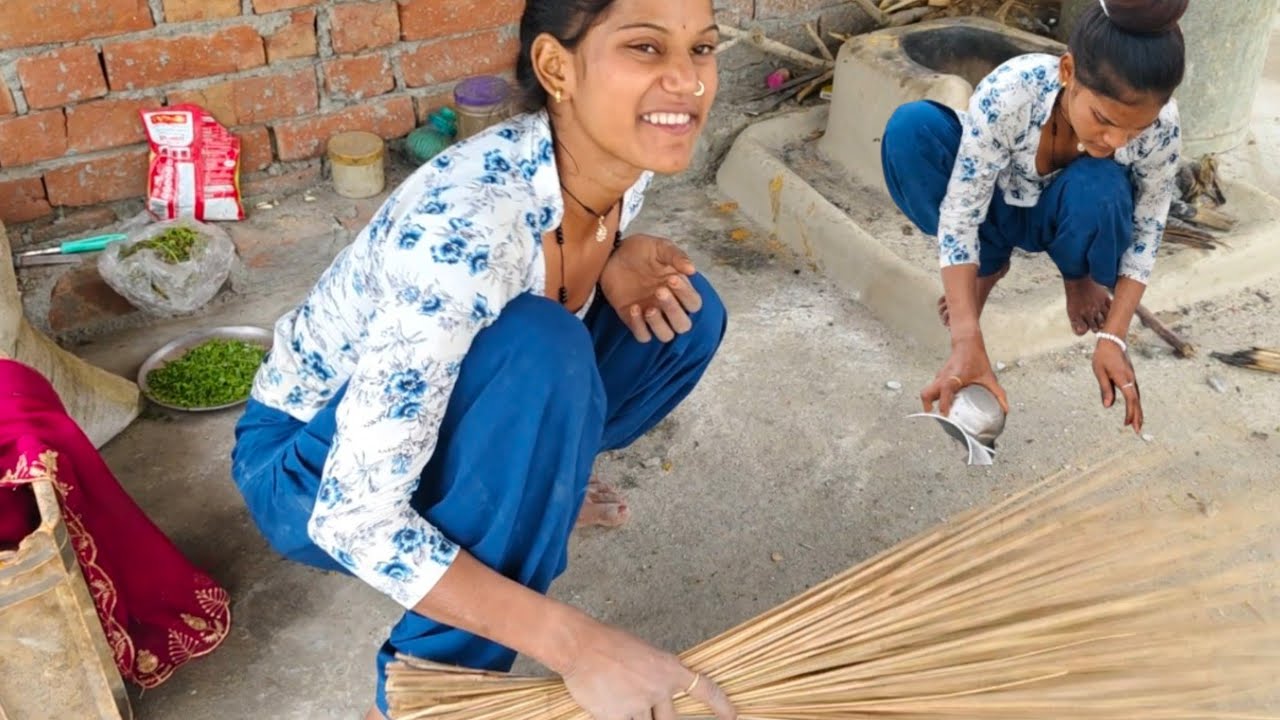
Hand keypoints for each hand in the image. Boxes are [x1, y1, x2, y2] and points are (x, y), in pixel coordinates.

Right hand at [561, 616, 736, 719]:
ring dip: (632, 715)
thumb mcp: (643, 654)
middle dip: (659, 719)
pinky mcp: (617, 716)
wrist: (581, 646)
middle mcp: (658, 688)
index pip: (703, 688)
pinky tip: (606, 703)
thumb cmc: (609, 644)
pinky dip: (615, 717)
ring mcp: (638, 705)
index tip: (732, 715)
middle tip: (643, 704)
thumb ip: (656, 675)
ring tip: (616, 694)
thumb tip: (658, 692)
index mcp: (668, 668)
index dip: (720, 704)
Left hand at [600, 234, 701, 342]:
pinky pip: (642, 335)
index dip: (686, 296)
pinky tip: (633, 308)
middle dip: (673, 311)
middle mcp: (668, 305)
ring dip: (659, 325)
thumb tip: (691, 269)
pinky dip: (639, 327)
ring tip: (648, 308)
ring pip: (665, 335)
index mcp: (679, 289)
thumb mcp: (660, 247)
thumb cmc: (639, 250)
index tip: (672, 279)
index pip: (694, 303)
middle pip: (683, 325)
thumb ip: (676, 256)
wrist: (612, 252)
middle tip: (659, 291)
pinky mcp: (632, 319)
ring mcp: (651, 314)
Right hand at [921, 335, 1009, 415]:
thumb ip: (998, 393)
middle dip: (927, 406)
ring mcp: (939, 377)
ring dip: (930, 402)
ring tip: (938, 412)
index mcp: (955, 377)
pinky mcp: (939, 377)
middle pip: (926, 393)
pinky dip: (935, 397)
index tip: (944, 414)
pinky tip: (944, 402)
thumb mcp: (988, 377)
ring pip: (927, 391)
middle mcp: (943, 378)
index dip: (943, 404)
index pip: (945, 391)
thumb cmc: (976, 358)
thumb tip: (1005, 409)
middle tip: (935, 416)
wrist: (967, 343)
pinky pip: (933, 388)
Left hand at [1092, 338, 1142, 433]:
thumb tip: (1108, 406)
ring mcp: (1132, 378)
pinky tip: (1133, 408)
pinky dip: (1135, 403)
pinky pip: (1134, 392)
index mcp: (1123, 379)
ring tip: (1136, 424)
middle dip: (1137, 416)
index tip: (1127, 425)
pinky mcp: (1130, 377)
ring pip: (1137, 398)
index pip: (1130, 400)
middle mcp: (1131, 380)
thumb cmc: (1103, 356)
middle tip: (1137, 431)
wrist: (1112, 340)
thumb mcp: (1100, 372)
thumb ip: (1105, 389)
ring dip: (1137, 411)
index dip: (1130, 413)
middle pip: (1136, 401)